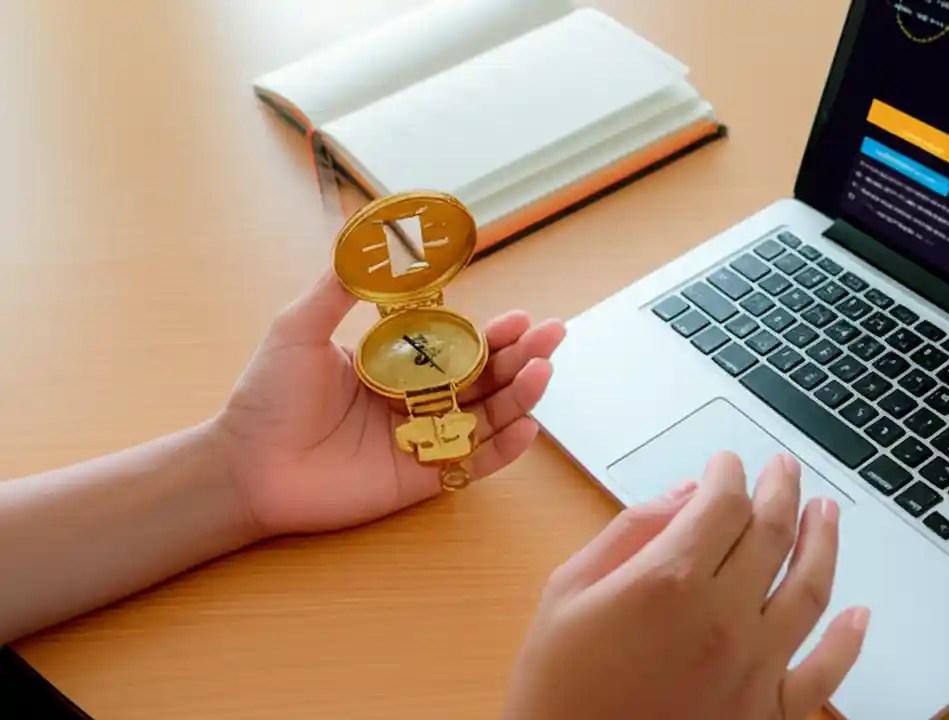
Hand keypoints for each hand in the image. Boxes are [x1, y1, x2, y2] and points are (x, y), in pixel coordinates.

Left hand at [214, 270, 565, 538]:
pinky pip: (473, 463)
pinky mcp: (422, 478)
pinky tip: (527, 428)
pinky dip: (504, 449)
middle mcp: (418, 399)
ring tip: (542, 373)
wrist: (245, 465)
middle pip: (486, 376)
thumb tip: (364, 238)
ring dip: (521, 395)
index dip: (493, 331)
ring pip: (488, 416)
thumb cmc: (266, 397)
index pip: (459, 343)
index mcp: (397, 363)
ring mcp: (424, 438)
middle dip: (522, 356)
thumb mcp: (299, 328)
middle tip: (551, 335)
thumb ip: (337, 287)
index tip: (519, 314)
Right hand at [502, 452, 869, 719]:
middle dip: (781, 489)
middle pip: (772, 533)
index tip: (726, 464)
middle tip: (784, 468)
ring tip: (826, 511)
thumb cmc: (556, 688)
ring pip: (810, 590)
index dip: (729, 473)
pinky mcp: (765, 716)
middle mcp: (722, 620)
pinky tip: (859, 614)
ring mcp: (752, 670)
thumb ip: (631, 532)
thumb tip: (685, 495)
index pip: (723, 503)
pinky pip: (824, 675)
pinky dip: (847, 642)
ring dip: (824, 542)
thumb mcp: (568, 592)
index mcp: (669, 582)